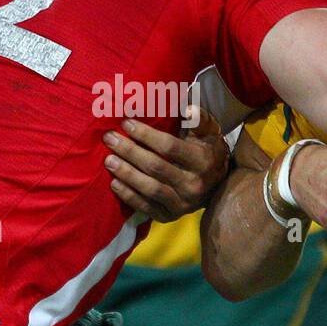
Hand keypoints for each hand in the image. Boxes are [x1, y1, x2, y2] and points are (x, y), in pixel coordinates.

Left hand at [102, 106, 228, 220]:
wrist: (217, 185)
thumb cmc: (207, 150)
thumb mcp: (209, 132)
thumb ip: (198, 120)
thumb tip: (187, 109)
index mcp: (203, 161)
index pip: (170, 147)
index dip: (146, 135)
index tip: (127, 123)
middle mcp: (194, 185)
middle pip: (156, 167)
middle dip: (130, 151)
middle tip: (110, 138)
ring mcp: (182, 204)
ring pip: (150, 189)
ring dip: (126, 174)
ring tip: (108, 160)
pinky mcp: (170, 216)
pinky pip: (146, 207)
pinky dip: (128, 196)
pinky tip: (114, 183)